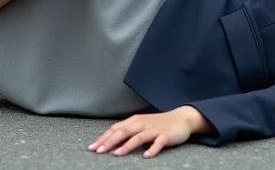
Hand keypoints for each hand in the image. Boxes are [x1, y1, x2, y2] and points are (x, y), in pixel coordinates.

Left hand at [88, 106, 210, 157]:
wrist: (182, 118)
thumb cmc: (159, 124)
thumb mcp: (142, 125)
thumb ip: (128, 131)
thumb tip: (109, 141)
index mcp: (135, 121)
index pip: (116, 129)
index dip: (104, 137)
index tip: (92, 147)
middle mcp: (143, 123)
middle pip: (124, 132)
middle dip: (110, 141)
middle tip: (98, 151)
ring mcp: (154, 130)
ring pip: (139, 136)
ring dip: (127, 145)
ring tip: (117, 154)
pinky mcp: (166, 136)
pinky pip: (158, 143)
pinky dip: (152, 149)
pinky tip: (146, 156)